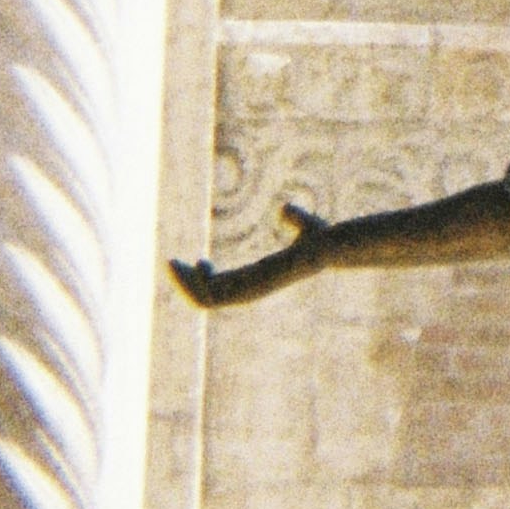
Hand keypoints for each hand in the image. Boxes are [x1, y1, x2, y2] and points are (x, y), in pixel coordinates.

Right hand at [168, 203, 325, 308]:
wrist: (337, 244)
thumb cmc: (326, 239)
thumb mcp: (307, 228)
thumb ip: (297, 220)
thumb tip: (285, 209)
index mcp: (262, 278)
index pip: (227, 290)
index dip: (206, 280)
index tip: (197, 262)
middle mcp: (257, 287)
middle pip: (212, 297)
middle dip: (187, 284)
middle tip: (172, 264)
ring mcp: (255, 288)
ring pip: (209, 299)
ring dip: (186, 285)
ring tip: (172, 264)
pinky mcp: (254, 284)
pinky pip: (219, 295)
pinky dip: (200, 284)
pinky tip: (195, 264)